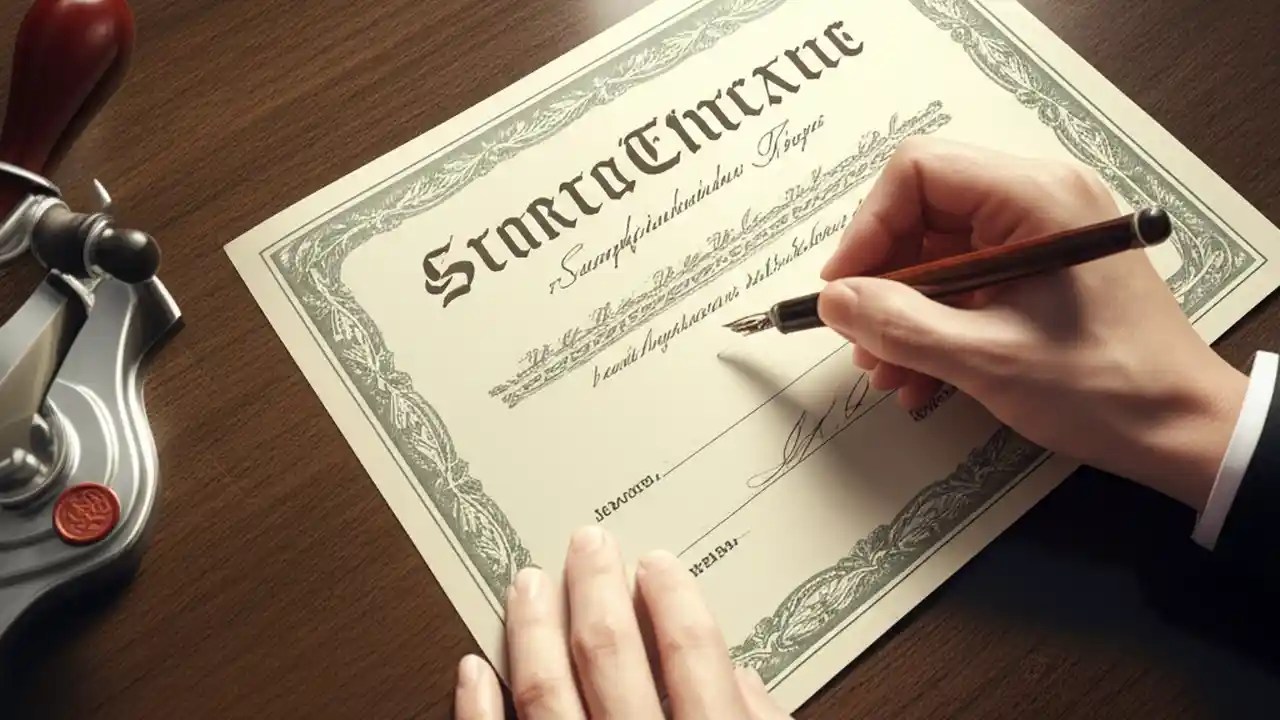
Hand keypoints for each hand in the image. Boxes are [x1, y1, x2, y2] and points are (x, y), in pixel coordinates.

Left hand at [453, 526, 791, 718]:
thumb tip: (747, 680)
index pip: (691, 654)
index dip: (674, 598)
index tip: (657, 563)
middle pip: (609, 655)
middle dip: (596, 588)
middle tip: (587, 542)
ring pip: (544, 692)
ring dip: (533, 628)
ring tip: (526, 582)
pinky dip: (478, 705)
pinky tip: (473, 666)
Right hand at [817, 137, 1247, 511]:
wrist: (1182, 432)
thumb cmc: (1104, 388)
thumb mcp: (987, 359)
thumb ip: (900, 325)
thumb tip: (835, 301)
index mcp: (1035, 197)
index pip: (920, 173)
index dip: (869, 228)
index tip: (845, 290)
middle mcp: (1039, 201)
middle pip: (925, 213)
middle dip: (884, 281)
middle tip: (860, 338)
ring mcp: (1041, 237)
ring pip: (939, 254)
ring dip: (904, 313)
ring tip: (887, 371)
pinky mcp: (1041, 272)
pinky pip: (967, 283)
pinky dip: (936, 325)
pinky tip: (920, 377)